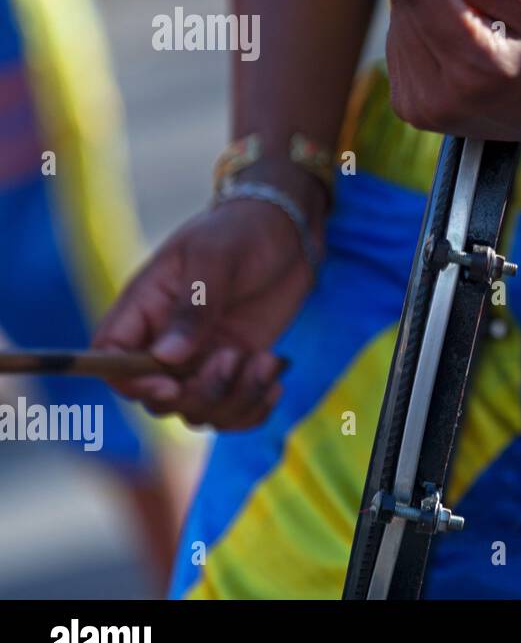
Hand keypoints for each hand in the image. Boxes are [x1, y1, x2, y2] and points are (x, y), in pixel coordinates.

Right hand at [93, 167, 322, 428]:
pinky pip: (234, 411)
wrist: (288, 230)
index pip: (111, 360)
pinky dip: (255, 408)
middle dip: (198, 394)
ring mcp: (203, 358)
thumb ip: (194, 306)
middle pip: (158, 399)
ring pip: (199, 411)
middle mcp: (167, 341)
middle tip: (234, 357)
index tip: (170, 386)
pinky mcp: (237, 367)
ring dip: (236, 400)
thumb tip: (166, 357)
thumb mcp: (216, 258)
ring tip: (267, 361)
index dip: (131, 382)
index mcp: (145, 309)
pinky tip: (277, 381)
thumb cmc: (242, 231)